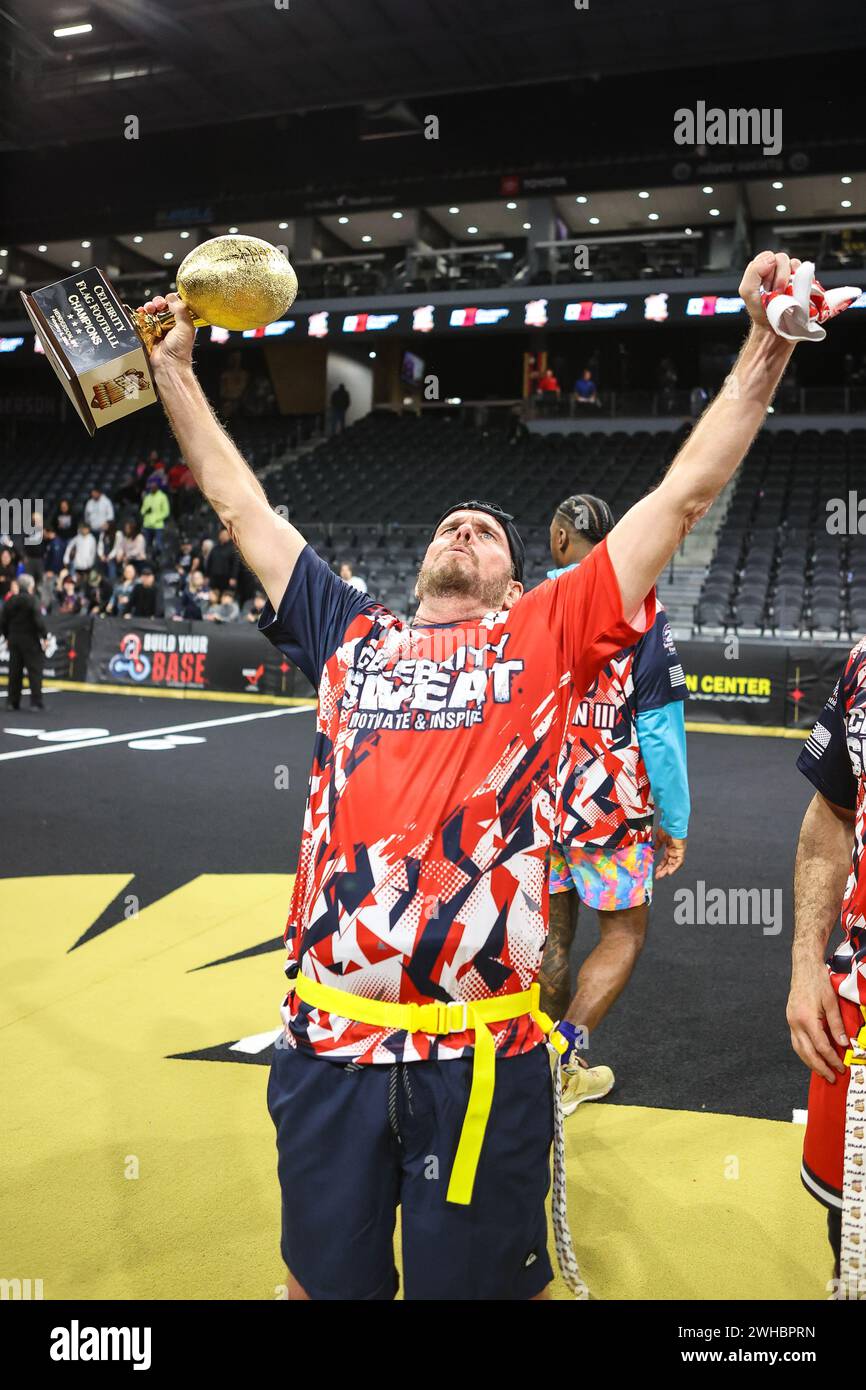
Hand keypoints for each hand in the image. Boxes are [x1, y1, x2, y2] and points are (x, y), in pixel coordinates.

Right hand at [136, 292, 195, 373]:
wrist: (168, 365)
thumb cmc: (180, 350)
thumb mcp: (186, 327)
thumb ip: (181, 310)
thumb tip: (172, 297)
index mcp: (181, 322)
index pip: (175, 305)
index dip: (170, 300)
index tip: (167, 300)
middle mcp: (170, 324)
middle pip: (161, 306)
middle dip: (157, 302)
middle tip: (157, 305)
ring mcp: (158, 329)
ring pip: (151, 311)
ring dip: (149, 306)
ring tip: (148, 309)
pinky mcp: (147, 333)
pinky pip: (142, 320)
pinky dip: (140, 314)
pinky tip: (140, 312)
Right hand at [654, 828, 685, 877]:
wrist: (671, 823)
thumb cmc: (666, 827)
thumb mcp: (659, 838)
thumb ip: (657, 845)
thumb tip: (654, 850)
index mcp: (670, 848)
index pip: (665, 860)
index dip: (661, 866)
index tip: (656, 871)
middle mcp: (674, 851)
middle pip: (669, 864)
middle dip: (663, 870)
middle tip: (658, 876)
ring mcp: (678, 851)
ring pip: (674, 864)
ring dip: (668, 870)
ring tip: (662, 875)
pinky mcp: (681, 850)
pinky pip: (679, 861)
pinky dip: (674, 867)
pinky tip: (670, 872)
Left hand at [739, 250, 799, 332]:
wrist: (776, 329)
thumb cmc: (762, 313)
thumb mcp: (748, 292)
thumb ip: (753, 271)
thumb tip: (771, 259)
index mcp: (764, 269)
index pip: (768, 256)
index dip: (767, 269)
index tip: (766, 286)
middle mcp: (778, 270)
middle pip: (782, 258)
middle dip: (780, 276)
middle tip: (777, 293)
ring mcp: (792, 276)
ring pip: (796, 264)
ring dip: (791, 280)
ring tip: (786, 295)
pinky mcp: (805, 282)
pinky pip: (808, 274)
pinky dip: (803, 282)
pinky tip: (796, 294)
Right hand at [787, 962, 848, 1081]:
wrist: (804, 967)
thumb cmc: (818, 981)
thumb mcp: (831, 1002)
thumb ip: (837, 1025)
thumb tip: (844, 1045)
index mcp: (806, 1019)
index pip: (821, 1046)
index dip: (832, 1059)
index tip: (841, 1068)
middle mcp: (795, 1022)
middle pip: (807, 1052)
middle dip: (820, 1067)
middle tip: (832, 1078)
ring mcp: (791, 1021)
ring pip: (799, 1049)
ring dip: (810, 1063)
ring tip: (822, 1072)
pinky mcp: (791, 1018)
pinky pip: (796, 1041)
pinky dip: (804, 1052)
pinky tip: (813, 1056)